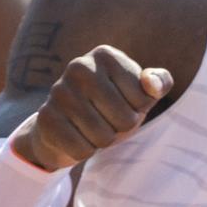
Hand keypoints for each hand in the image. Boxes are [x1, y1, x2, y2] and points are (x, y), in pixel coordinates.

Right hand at [10, 45, 170, 171]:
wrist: (64, 128)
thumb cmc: (112, 107)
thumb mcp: (140, 94)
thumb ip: (160, 83)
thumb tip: (152, 84)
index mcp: (106, 55)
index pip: (143, 99)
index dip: (137, 110)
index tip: (122, 102)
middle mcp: (79, 66)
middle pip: (125, 119)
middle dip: (121, 128)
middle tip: (106, 119)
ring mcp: (59, 91)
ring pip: (104, 137)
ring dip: (102, 140)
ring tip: (91, 127)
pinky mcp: (46, 117)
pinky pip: (82, 150)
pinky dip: (84, 151)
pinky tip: (75, 137)